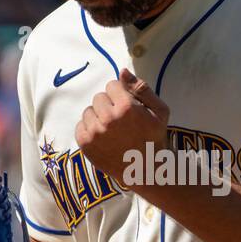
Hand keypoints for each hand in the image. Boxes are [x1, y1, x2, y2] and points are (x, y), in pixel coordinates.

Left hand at [75, 68, 168, 185]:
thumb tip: (122, 71)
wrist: (145, 170)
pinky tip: (103, 138)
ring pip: (89, 111)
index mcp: (127, 107)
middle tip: (120, 121)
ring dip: (98, 117)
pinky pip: (80, 125)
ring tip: (112, 130)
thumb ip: (141, 88)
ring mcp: (95, 132)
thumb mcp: (159, 111)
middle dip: (109, 105)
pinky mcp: (86, 144)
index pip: (112, 85)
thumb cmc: (154, 139)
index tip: (127, 107)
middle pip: (99, 97)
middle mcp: (109, 119)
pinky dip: (90, 130)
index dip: (120, 95)